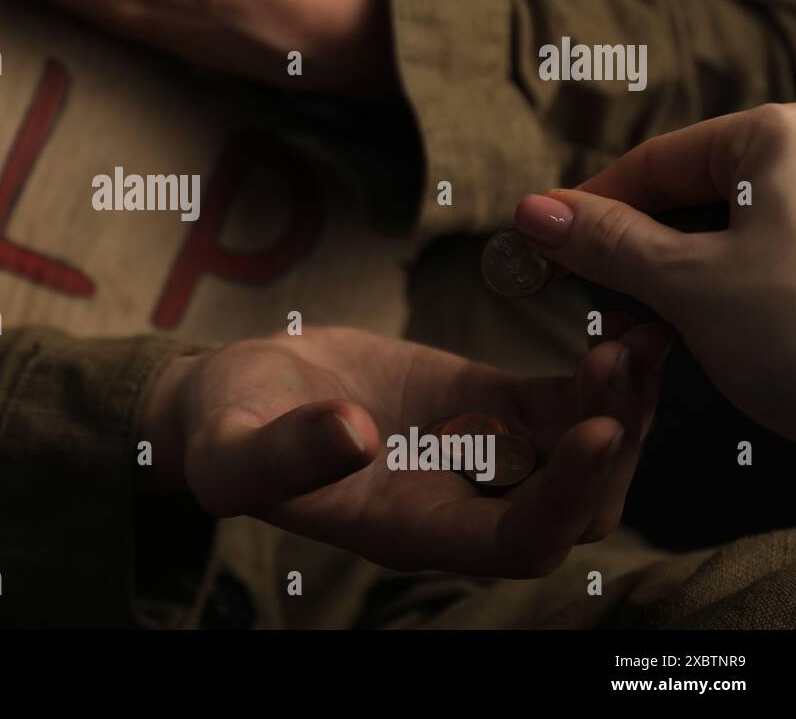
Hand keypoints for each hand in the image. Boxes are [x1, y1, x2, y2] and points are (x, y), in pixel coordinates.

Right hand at [141, 325, 666, 576]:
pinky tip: (617, 328)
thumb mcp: (234, 449)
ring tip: (643, 335)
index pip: (517, 541)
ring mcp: (476, 453)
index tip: (596, 428)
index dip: (564, 495)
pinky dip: (594, 376)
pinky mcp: (480, 403)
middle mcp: (459, 502)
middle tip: (627, 362)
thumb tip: (353, 435)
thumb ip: (286, 453)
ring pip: (580, 452)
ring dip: (620, 404)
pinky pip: (557, 403)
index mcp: (410, 529)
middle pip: (575, 506)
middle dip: (613, 443)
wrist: (238, 398)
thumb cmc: (226, 433)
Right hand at [513, 104, 795, 439]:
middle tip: (592, 306)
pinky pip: (761, 261)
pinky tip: (702, 336)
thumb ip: (606, 242)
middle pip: (687, 194)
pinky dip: (721, 295)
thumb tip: (531, 210)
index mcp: (776, 137)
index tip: (541, 251)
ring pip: (723, 233)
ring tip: (646, 332)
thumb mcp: (691, 286)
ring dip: (672, 282)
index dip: (586, 209)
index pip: (651, 162)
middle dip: (633, 253)